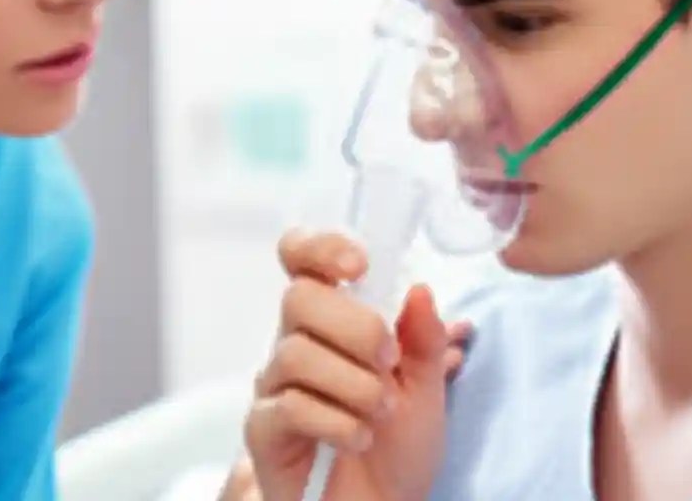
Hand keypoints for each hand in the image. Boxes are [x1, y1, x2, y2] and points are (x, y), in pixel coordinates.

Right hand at [240, 230, 456, 500]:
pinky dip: (336, 421)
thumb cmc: (396, 444)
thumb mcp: (428, 388)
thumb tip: (420, 290)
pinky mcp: (264, 429)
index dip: (320, 247)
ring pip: (295, 354)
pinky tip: (359, 437)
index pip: (300, 258)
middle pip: (299, 298)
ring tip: (381, 412)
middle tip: (389, 362)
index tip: (359, 266)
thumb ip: (424, 340)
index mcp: (330, 320)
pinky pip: (288, 407)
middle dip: (355, 327)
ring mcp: (274, 385)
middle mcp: (294, 342)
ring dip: (353, 383)